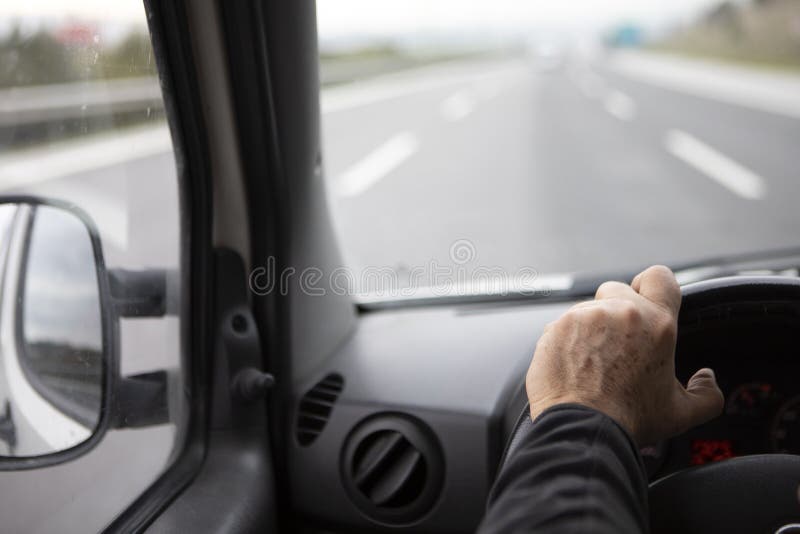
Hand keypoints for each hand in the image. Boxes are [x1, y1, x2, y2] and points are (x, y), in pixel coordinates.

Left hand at [526, 265, 723, 444]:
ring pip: (590, 308)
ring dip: (593, 326)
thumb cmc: (630, 420)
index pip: (661, 276)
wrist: (582, 428)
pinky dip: (568, 339)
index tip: (648, 301)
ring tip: (595, 361)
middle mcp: (620, 312)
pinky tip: (574, 366)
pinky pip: (564, 324)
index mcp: (657, 324)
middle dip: (620, 310)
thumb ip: (707, 394)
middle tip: (620, 343)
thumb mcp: (682, 413)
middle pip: (619, 290)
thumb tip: (707, 378)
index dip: (655, 286)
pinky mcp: (556, 327)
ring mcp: (584, 316)